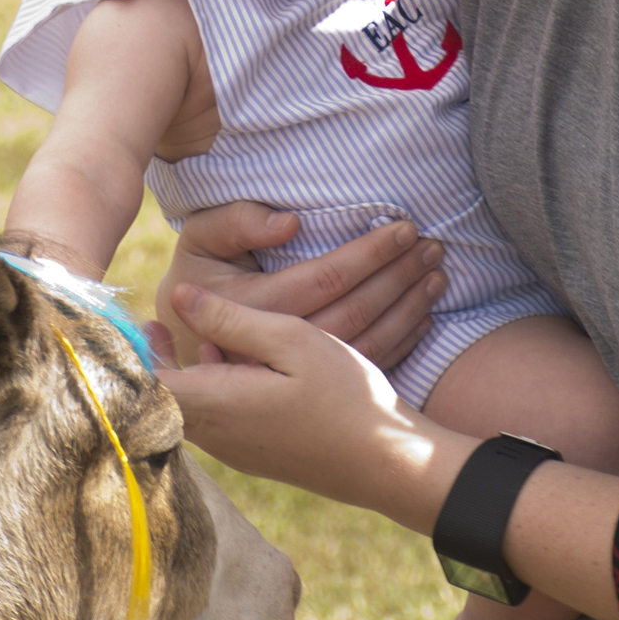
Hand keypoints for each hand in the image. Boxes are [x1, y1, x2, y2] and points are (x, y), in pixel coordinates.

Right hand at [154, 200, 445, 367]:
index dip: (367, 253)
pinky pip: (365, 367)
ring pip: (367, 342)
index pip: (322, 280)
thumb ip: (235, 223)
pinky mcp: (310, 396)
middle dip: (398, 276)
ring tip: (437, 272)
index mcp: (247, 310)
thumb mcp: (200, 243)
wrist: (181, 356)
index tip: (403, 228)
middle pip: (353, 312)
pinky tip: (423, 316)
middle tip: (433, 246)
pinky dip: (402, 340)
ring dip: (408, 306)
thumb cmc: (195, 282)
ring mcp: (294, 383)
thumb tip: (290, 223)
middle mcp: (272, 355)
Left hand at [157, 283, 471, 531]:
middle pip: (164, 396)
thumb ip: (230, 319)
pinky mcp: (257, 456)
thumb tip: (179, 297)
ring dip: (189, 370)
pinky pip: (215, 419)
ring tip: (198, 330)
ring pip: (190, 407)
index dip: (135, 348)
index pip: (147, 381)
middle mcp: (216, 436)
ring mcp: (236, 451)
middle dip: (158, 357)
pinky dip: (214, 387)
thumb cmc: (345, 395)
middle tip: (157, 318)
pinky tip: (236, 361)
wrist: (389, 463)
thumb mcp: (291, 340)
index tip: (139, 315)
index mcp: (216, 404)